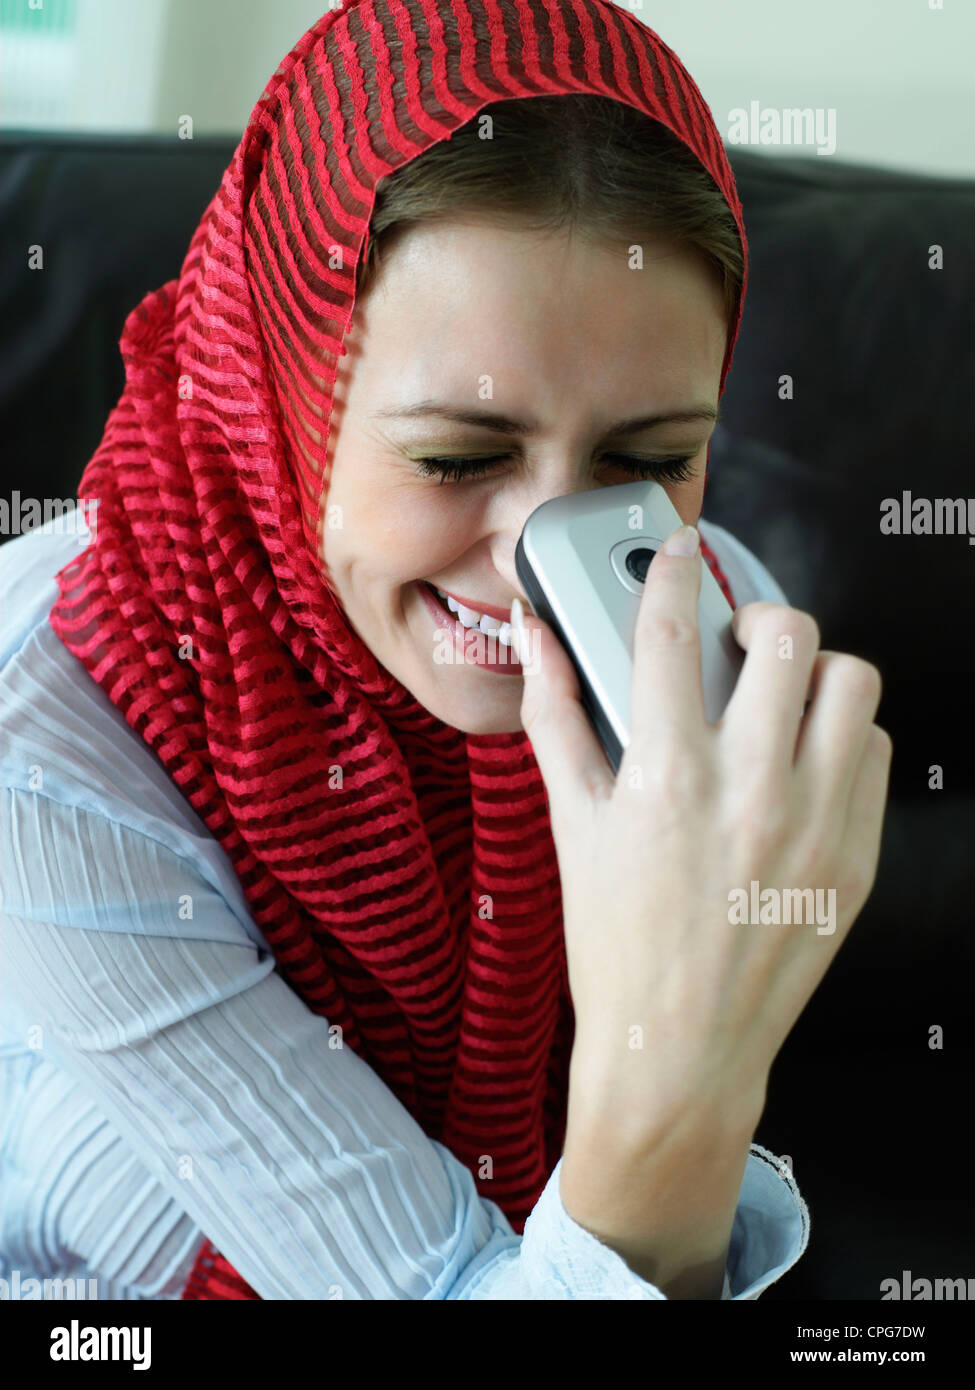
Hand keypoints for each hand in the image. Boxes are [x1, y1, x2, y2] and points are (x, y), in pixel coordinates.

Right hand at [511, 524, 891, 1145]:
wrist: (679, 1046)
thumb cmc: (615, 940)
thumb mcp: (571, 824)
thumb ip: (555, 719)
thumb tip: (535, 638)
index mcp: (665, 777)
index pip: (671, 633)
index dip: (670, 574)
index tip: (675, 554)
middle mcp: (748, 791)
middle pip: (784, 637)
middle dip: (756, 616)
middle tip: (737, 639)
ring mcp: (813, 824)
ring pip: (849, 683)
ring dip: (813, 673)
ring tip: (780, 698)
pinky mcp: (855, 855)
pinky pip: (874, 751)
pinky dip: (843, 738)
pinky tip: (804, 761)